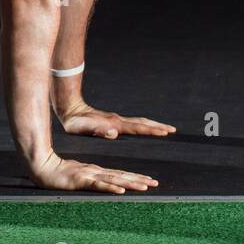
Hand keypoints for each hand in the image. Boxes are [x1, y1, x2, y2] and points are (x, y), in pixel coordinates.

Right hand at [31, 150, 158, 193]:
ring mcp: (89, 175)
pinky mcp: (81, 180)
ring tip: (144, 186)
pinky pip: (98, 184)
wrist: (42, 167)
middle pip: (121, 176)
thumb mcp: (79, 175)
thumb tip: (104, 183)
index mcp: (96, 171)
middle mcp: (96, 172)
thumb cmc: (60, 173)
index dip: (135, 177)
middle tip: (155, 183)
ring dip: (130, 182)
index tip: (149, 180)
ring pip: (114, 179)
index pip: (120, 174)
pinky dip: (110, 186)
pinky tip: (120, 189)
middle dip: (139, 180)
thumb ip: (91, 178)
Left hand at [56, 99, 176, 139]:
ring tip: (164, 129)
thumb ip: (98, 131)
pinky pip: (133, 124)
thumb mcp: (84, 129)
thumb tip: (114, 133)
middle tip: (173, 130)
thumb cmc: (75, 123)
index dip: (152, 130)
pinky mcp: (113, 123)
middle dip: (158, 126)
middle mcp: (118, 121)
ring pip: (139, 122)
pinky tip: (144, 129)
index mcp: (115, 124)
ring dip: (152, 126)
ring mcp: (116, 121)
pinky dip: (143, 126)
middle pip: (142, 123)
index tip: (165, 132)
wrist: (70, 110)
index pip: (137, 127)